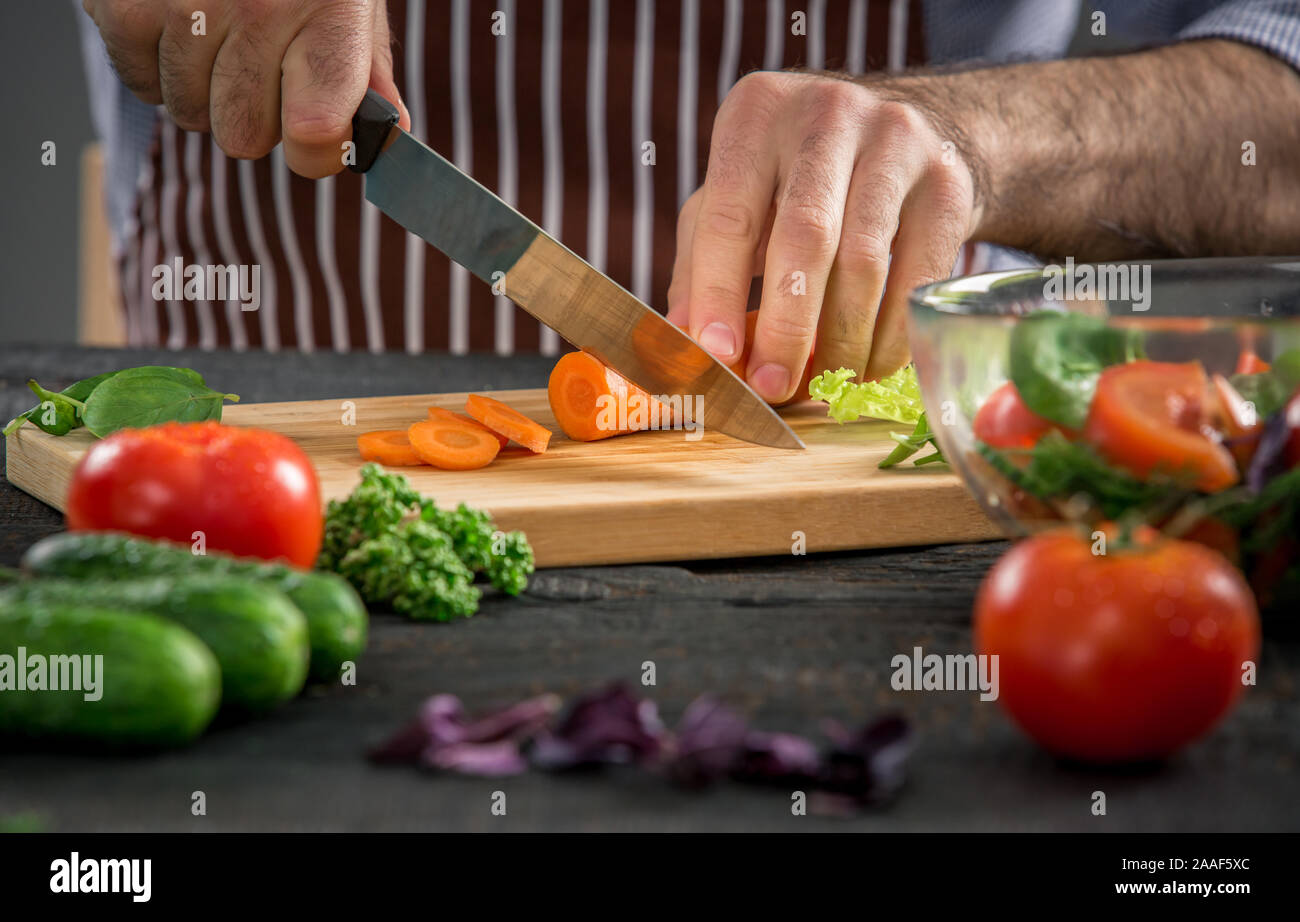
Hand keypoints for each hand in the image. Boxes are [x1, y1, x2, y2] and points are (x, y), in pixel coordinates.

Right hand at [82, 0, 409, 176]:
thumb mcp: (350, 0)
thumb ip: (367, 70)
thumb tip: (387, 138)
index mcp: (327, 14)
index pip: (316, 134)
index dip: (316, 152)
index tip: (314, 136)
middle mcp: (256, 8)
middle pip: (242, 136)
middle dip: (252, 115)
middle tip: (260, 64)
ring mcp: (184, 6)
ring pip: (189, 113)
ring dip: (203, 89)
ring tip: (217, 33)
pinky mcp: (124, 3)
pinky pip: (142, 85)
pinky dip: (157, 66)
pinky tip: (178, 24)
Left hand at [667, 71, 980, 401]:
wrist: (916, 129)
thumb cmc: (800, 176)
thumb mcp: (739, 195)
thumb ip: (701, 261)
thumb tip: (684, 340)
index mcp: (757, 115)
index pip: (729, 214)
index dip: (719, 291)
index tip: (717, 354)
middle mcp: (828, 115)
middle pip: (805, 238)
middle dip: (787, 326)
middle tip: (774, 386)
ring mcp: (897, 143)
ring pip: (866, 264)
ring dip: (841, 340)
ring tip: (824, 383)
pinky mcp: (947, 183)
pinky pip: (917, 278)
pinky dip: (890, 336)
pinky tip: (870, 364)